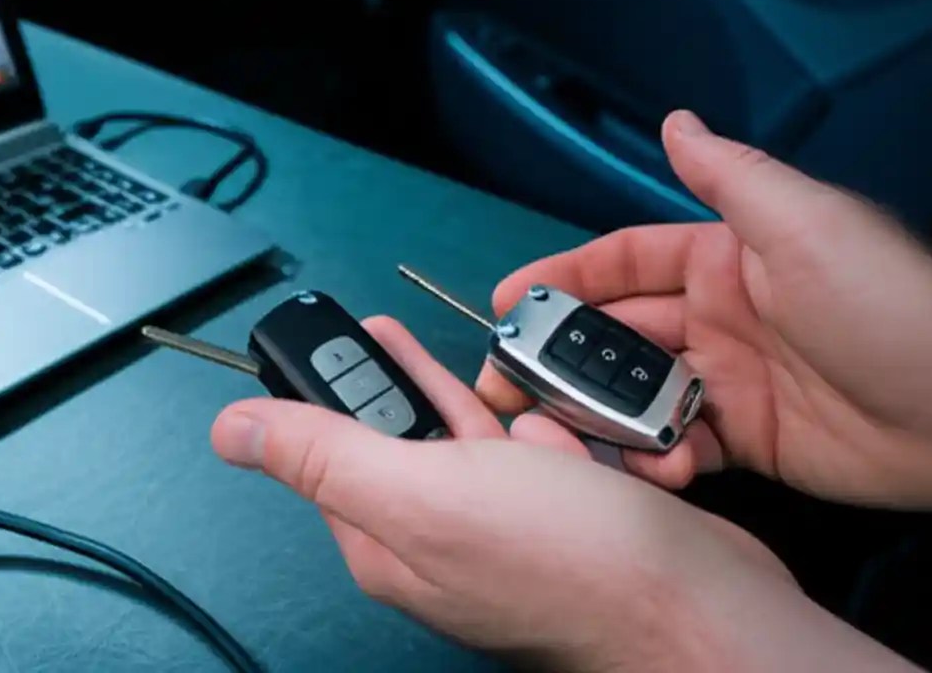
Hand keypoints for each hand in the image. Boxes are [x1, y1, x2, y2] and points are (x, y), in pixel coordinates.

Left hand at [211, 318, 913, 671]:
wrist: (699, 601)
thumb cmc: (567, 561)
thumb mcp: (423, 490)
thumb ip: (326, 454)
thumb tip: (233, 431)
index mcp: (391, 541)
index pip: (336, 452)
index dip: (335, 390)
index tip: (337, 337)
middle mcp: (445, 541)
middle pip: (406, 441)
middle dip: (403, 387)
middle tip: (385, 331)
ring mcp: (509, 531)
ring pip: (476, 443)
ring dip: (476, 404)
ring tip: (455, 357)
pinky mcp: (566, 516)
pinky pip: (537, 456)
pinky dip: (541, 433)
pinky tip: (547, 423)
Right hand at [479, 110, 931, 508]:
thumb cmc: (896, 307)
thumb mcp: (806, 226)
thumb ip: (731, 178)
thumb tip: (678, 123)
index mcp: (725, 260)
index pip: (622, 263)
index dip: (562, 278)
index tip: (509, 299)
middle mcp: (718, 318)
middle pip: (616, 334)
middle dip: (560, 356)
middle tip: (508, 384)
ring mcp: (728, 382)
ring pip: (634, 396)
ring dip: (599, 415)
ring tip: (566, 435)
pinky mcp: (744, 440)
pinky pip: (675, 450)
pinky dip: (652, 461)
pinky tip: (650, 468)